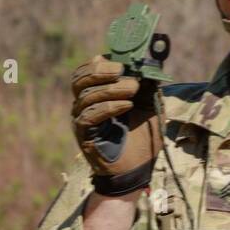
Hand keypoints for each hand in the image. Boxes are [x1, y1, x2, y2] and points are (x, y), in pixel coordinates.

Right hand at [71, 57, 162, 195]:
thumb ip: (147, 83)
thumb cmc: (143, 136)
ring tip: (133, 89)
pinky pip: (89, 116)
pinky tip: (128, 106)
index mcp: (96, 93)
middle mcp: (84, 104)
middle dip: (101, 71)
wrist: (138, 168)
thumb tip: (150, 61)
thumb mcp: (150, 104)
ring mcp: (81, 119)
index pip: (86, 70)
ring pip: (86, 96)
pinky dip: (109, 107)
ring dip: (112, 89)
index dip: (100, 62)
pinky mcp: (84, 135)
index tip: (122, 61)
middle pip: (79, 79)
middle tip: (123, 71)